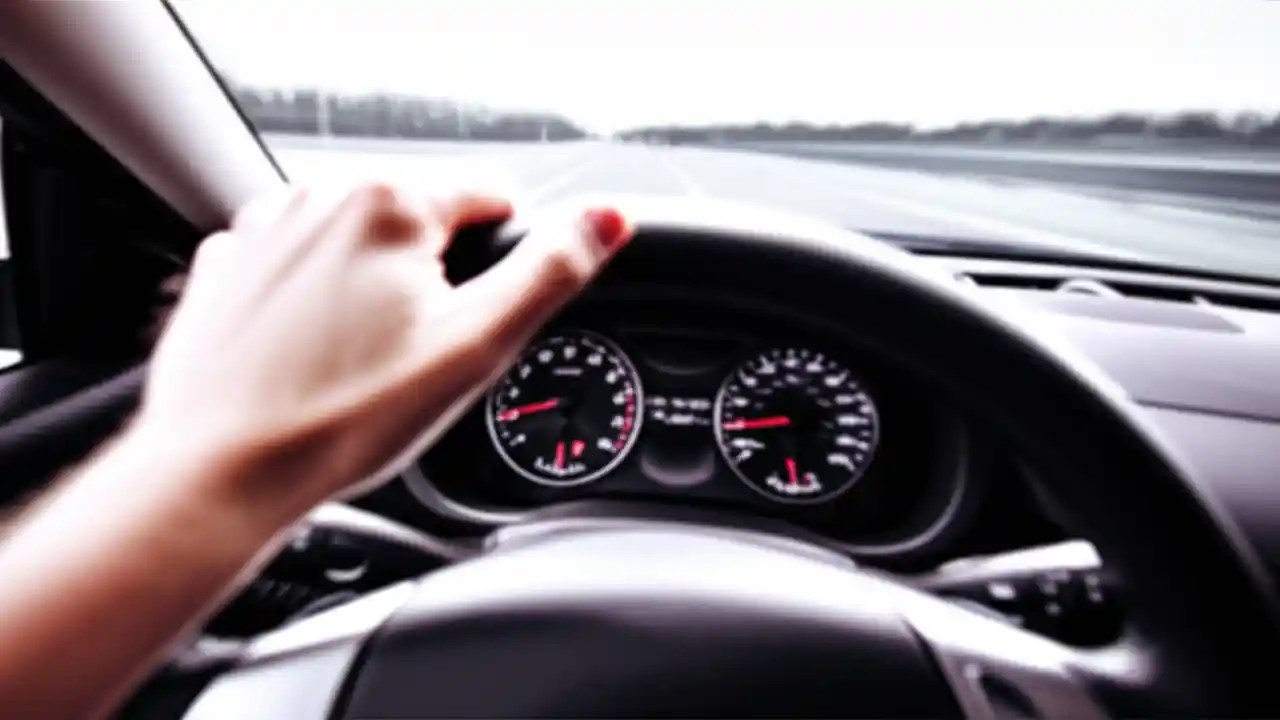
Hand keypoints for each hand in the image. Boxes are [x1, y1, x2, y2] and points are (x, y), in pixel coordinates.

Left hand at [138, 183, 630, 519]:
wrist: (219, 472)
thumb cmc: (344, 417)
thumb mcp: (475, 348)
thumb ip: (550, 274)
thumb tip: (608, 218)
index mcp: (391, 201)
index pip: (491, 202)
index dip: (498, 269)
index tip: (468, 327)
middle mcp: (321, 192)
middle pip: (422, 226)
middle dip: (432, 283)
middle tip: (410, 359)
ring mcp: (264, 226)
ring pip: (359, 247)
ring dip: (373, 291)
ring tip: (356, 366)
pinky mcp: (227, 265)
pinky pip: (299, 269)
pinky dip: (314, 304)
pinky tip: (309, 357)